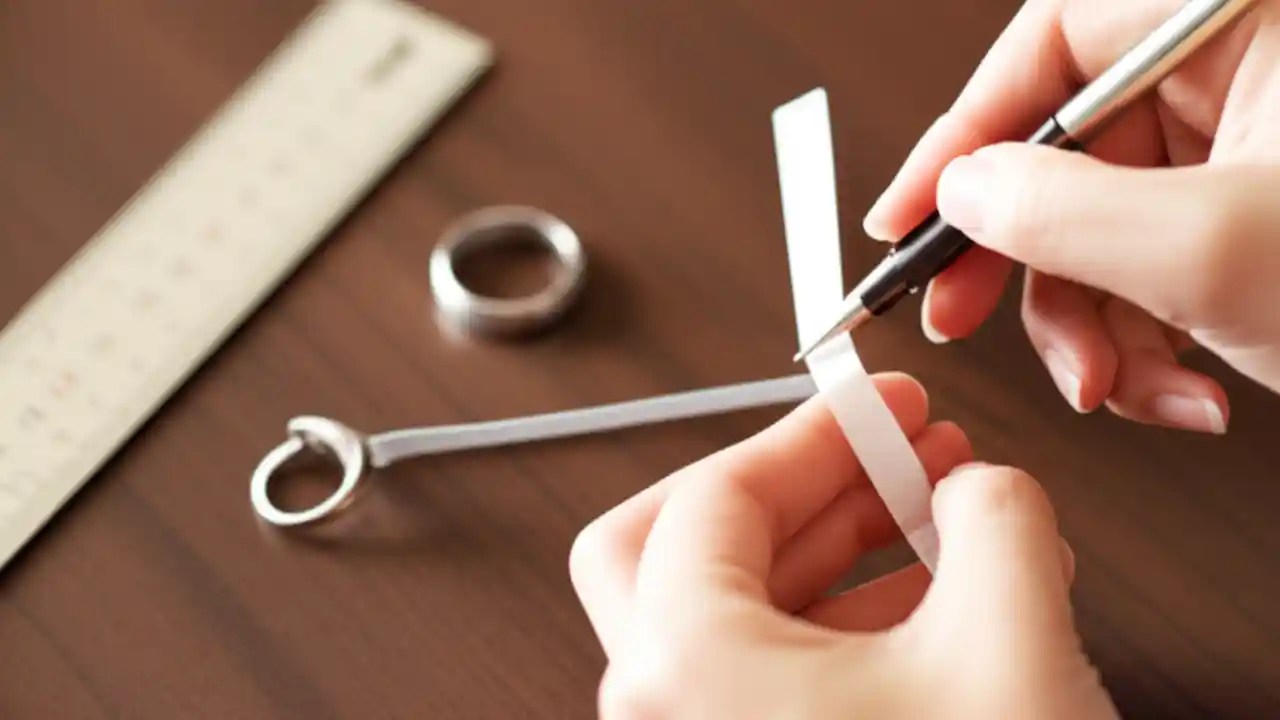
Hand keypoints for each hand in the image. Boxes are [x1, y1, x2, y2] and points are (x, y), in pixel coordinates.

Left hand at [570, 373, 1116, 718]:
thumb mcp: (1011, 645)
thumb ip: (997, 519)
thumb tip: (983, 487)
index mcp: (684, 664)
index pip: (718, 492)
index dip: (814, 431)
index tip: (878, 406)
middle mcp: (665, 713)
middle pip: (687, 543)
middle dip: (802, 487)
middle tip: (886, 452)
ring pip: (738, 611)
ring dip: (838, 549)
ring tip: (937, 516)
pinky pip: (772, 677)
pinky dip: (844, 623)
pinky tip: (934, 599)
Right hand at [863, 0, 1279, 432]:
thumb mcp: (1214, 249)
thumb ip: (1060, 208)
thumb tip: (962, 187)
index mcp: (1244, 18)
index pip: (1054, 42)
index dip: (962, 131)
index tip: (904, 211)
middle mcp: (1248, 67)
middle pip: (1068, 146)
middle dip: (1024, 258)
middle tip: (963, 318)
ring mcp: (1255, 143)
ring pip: (1103, 221)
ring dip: (1088, 323)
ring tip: (1115, 387)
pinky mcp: (1260, 209)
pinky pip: (1155, 263)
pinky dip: (1148, 339)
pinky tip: (1179, 388)